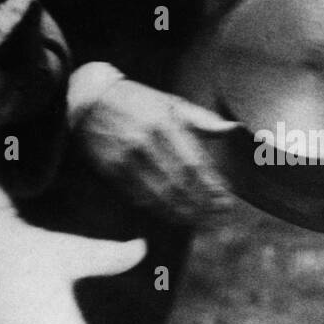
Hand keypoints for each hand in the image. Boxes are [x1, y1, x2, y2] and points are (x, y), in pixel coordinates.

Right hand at [74, 78, 238, 222]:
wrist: (90, 100)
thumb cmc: (137, 101)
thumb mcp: (171, 102)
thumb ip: (202, 119)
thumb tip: (232, 129)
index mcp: (164, 123)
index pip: (194, 164)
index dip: (212, 187)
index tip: (227, 201)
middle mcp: (146, 142)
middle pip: (180, 185)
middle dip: (203, 206)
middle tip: (219, 219)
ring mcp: (127, 159)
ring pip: (161, 196)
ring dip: (185, 214)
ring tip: (202, 223)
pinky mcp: (113, 171)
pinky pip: (141, 198)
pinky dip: (161, 210)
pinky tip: (175, 216)